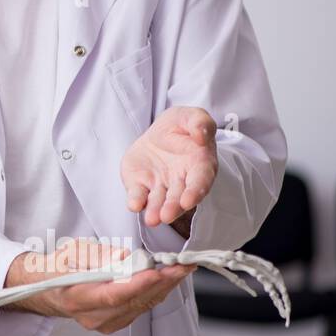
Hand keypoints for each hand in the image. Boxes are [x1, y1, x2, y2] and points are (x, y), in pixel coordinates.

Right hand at [4, 239, 194, 333]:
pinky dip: (155, 293)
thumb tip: (124, 257)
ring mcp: (104, 324)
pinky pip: (140, 308)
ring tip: (181, 268)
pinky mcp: (115, 324)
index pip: (112, 295)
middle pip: (133, 302)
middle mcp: (92, 317)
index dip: (138, 284)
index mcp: (76, 297)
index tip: (158, 271)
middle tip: (182, 264)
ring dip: (164, 287)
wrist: (47, 290)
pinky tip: (166, 279)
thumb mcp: (72, 252)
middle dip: (162, 282)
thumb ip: (98, 255)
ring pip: (141, 306)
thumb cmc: (58, 267)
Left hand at [121, 105, 217, 230]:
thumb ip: (200, 122)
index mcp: (200, 164)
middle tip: (165, 216)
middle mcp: (181, 180)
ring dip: (155, 210)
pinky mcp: (141, 184)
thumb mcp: (192, 116)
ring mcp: (161, 184)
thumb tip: (202, 135)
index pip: (200, 181)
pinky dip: (136, 200)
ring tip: (152, 220)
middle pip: (178, 197)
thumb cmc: (182, 125)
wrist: (160, 130)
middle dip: (173, 207)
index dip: (195, 192)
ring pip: (159, 201)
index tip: (188, 201)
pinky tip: (134, 205)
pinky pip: (139, 194)